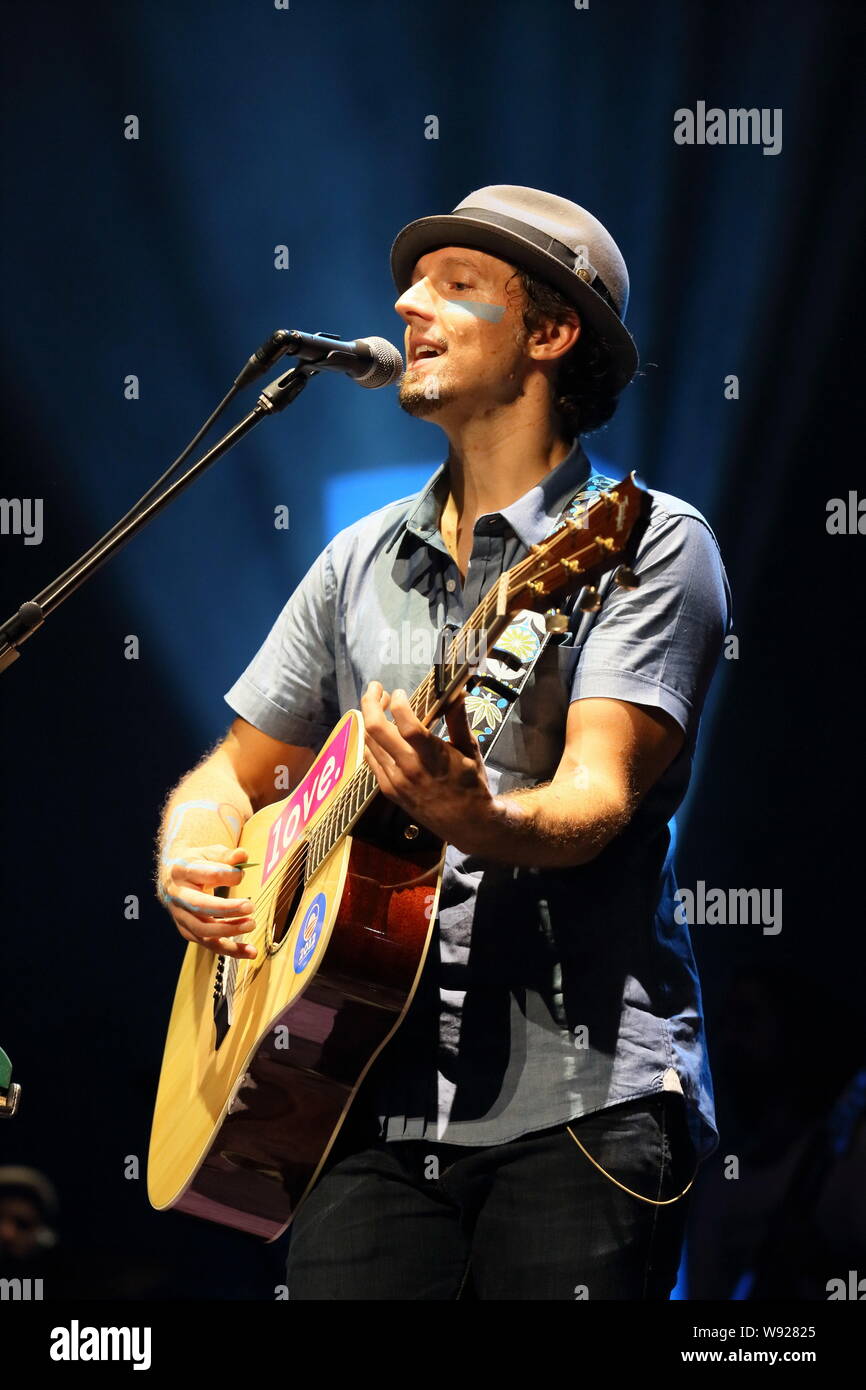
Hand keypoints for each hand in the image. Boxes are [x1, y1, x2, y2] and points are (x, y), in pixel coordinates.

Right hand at [157, 844, 256, 959]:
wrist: (171, 876)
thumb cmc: (195, 863)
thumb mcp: (208, 852)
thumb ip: (226, 855)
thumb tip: (242, 856)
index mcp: (181, 871)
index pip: (204, 874)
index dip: (226, 875)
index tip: (241, 875)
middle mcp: (177, 895)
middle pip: (199, 906)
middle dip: (225, 909)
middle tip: (249, 906)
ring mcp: (180, 916)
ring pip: (203, 930)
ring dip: (229, 930)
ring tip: (251, 924)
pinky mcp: (188, 931)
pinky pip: (209, 944)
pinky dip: (230, 949)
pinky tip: (249, 951)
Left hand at [361, 681, 495, 850]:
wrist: (466, 823)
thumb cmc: (471, 783)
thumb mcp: (470, 749)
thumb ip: (459, 719)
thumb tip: (456, 692)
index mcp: (432, 757)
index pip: (406, 724)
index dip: (399, 702)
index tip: (401, 692)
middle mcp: (409, 768)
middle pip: (376, 729)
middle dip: (371, 702)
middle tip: (377, 689)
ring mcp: (395, 781)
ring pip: (369, 742)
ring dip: (370, 719)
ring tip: (379, 706)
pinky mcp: (389, 790)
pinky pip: (371, 759)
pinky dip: (371, 741)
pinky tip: (378, 732)